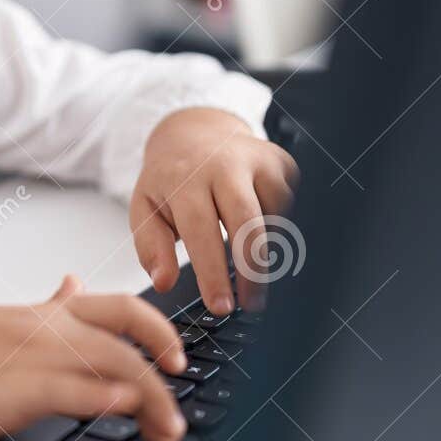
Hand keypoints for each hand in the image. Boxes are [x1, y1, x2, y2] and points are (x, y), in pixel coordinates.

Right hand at [0, 275, 188, 440]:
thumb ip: (44, 308)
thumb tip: (72, 284)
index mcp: (40, 315)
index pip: (115, 304)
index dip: (156, 326)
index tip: (173, 356)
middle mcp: (46, 328)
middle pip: (128, 322)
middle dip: (166, 351)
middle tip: (181, 388)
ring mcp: (36, 356)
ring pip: (118, 362)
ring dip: (155, 398)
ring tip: (168, 432)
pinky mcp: (22, 389)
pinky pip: (81, 390)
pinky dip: (114, 401)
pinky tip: (130, 415)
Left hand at [130, 106, 299, 313]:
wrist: (193, 134)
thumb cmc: (170, 180)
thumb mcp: (145, 210)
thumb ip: (151, 248)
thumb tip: (163, 283)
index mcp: (186, 178)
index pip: (201, 229)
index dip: (213, 272)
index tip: (221, 306)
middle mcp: (225, 165)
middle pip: (249, 222)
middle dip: (254, 270)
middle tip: (252, 304)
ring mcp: (259, 161)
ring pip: (279, 216)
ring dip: (272, 252)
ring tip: (259, 278)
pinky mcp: (284, 163)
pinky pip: (295, 205)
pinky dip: (286, 231)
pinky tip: (272, 246)